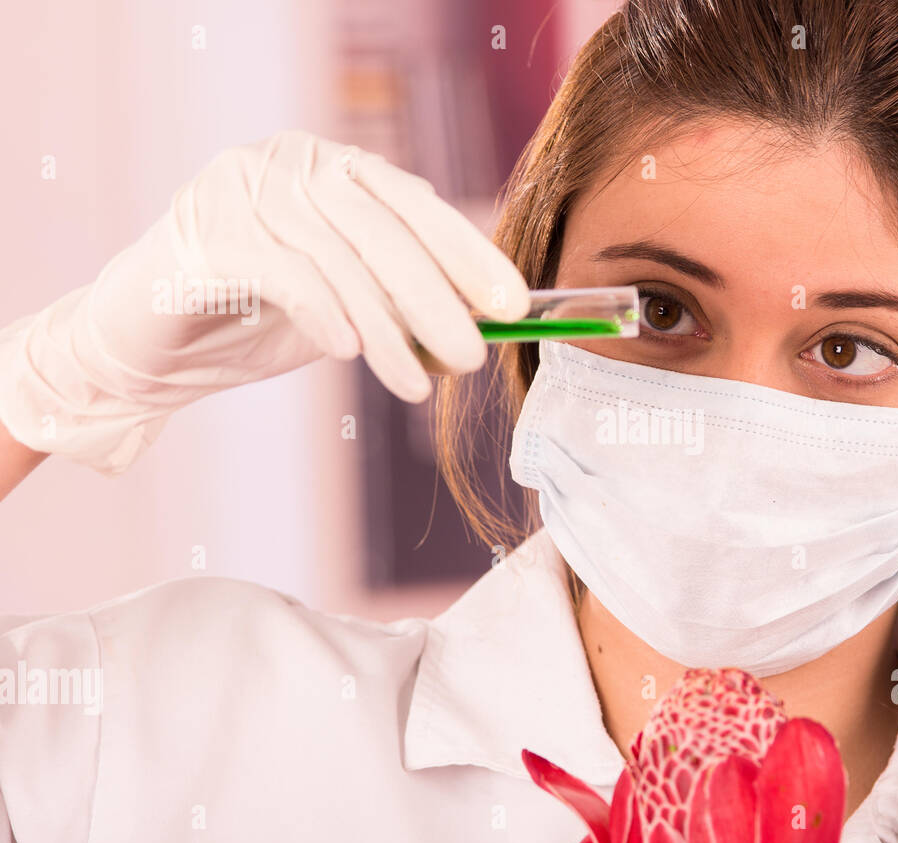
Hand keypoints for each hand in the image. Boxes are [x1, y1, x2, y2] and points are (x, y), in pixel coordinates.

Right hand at [0, 130, 528, 473]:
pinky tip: (351, 353)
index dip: (467, 253)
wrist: (148, 345)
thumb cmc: (255, 323)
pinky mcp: (206, 232)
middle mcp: (291, 164)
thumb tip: (478, 329)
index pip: (415, 204)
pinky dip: (324, 313)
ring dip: (387, 328)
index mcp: (332, 169)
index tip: (511, 303)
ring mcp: (243, 189)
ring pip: (340, 257)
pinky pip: (284, 272)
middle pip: (383, 229)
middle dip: (438, 298)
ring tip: (418, 383)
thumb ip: (402, 306)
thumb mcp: (346, 310)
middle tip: (477, 354)